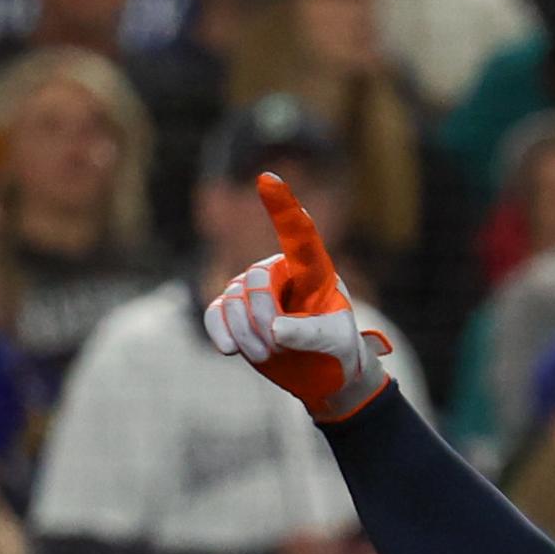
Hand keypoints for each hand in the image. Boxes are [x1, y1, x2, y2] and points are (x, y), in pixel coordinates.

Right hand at [200, 174, 393, 420]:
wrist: (324, 374)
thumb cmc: (338, 348)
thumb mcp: (334, 340)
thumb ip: (309, 332)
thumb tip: (274, 330)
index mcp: (313, 270)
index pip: (297, 234)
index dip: (282, 207)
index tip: (268, 179)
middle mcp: (281, 272)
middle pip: (255, 280)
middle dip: (262, 317)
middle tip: (278, 346)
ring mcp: (256, 292)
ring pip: (233, 299)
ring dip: (246, 332)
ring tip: (269, 355)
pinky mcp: (237, 313)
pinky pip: (216, 312)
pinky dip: (219, 330)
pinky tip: (228, 350)